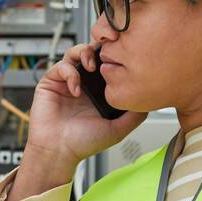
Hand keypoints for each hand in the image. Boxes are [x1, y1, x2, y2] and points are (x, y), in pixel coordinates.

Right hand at [6, 44, 146, 200]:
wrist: (59, 152)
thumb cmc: (84, 143)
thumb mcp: (117, 129)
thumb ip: (135, 115)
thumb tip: (151, 100)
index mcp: (98, 90)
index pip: (107, 63)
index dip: (114, 56)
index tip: (123, 55)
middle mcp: (83, 82)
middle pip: (91, 52)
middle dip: (99, 48)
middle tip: (106, 55)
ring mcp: (66, 81)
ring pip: (74, 52)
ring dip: (84, 53)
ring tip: (91, 66)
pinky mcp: (50, 83)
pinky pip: (59, 66)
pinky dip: (69, 72)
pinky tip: (76, 89)